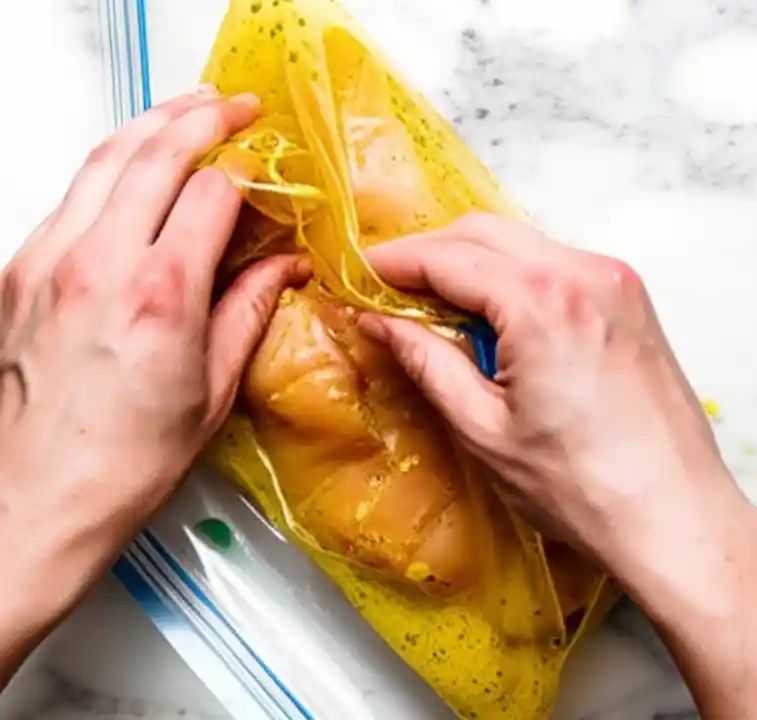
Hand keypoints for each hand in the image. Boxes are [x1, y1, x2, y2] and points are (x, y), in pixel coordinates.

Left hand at [0, 88, 304, 681]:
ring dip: (150, 127)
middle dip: (200, 118)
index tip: (268, 167)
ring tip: (187, 111)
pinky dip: (108, 167)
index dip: (246, 170)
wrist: (35, 499)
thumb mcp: (213, 391)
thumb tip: (283, 270)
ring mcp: (47, 261)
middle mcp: (97, 264)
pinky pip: (70, 195)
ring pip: (102, 161)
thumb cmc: (124, 462)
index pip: (210, 194)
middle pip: (152, 155)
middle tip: (237, 106)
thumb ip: (248, 313)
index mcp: (159, 295)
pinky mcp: (19, 271)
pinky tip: (132, 167)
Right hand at [359, 214, 756, 717]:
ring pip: (526, 242)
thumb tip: (379, 321)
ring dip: (477, 264)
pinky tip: (498, 322)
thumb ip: (427, 362)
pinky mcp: (634, 301)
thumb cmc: (585, 488)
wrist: (676, 515)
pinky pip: (561, 265)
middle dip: (432, 253)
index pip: (448, 255)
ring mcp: (618, 283)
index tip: (358, 274)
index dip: (394, 261)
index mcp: (543, 301)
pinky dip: (520, 278)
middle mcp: (587, 274)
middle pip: (486, 231)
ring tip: (440, 313)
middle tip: (390, 291)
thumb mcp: (485, 429)